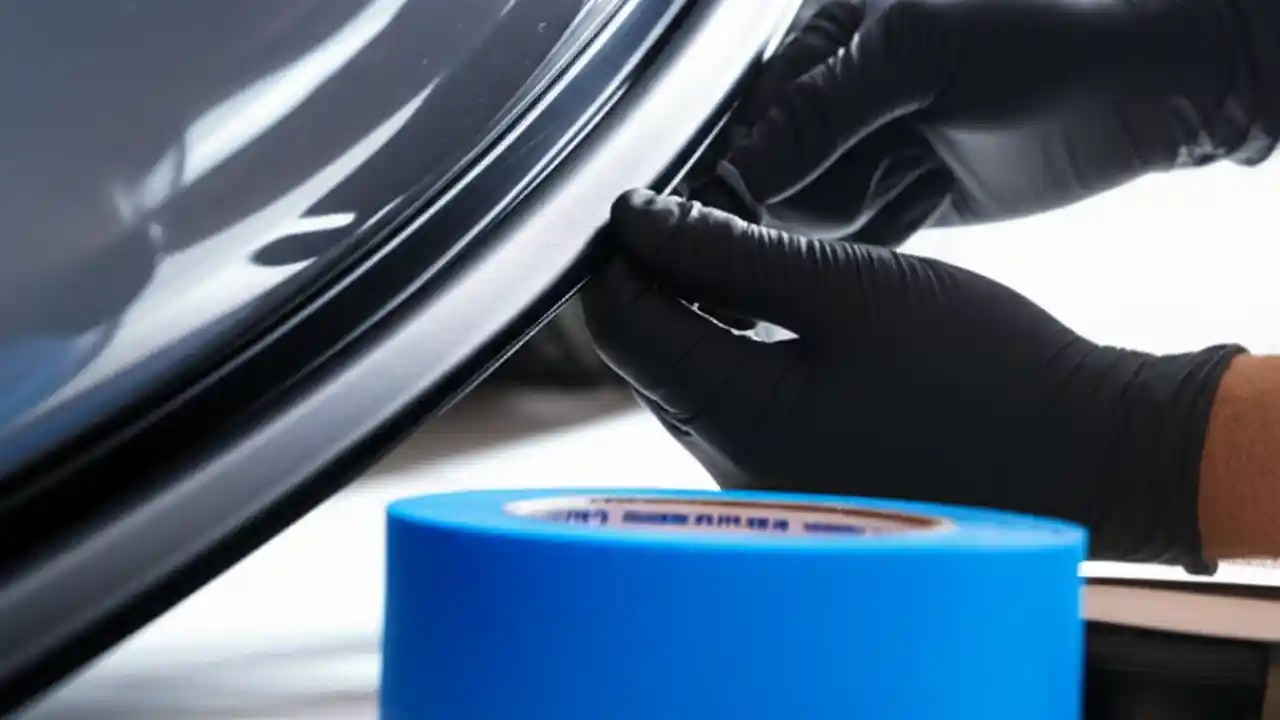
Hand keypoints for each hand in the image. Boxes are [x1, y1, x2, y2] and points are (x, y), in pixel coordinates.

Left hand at [583, 190, 1242, 567]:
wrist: (1084, 457)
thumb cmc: (987, 374)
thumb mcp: (852, 288)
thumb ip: (732, 254)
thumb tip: (642, 220)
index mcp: (743, 422)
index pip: (622, 328)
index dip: (621, 254)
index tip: (649, 206)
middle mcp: (735, 475)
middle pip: (645, 361)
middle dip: (656, 286)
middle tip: (700, 224)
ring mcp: (763, 494)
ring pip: (686, 388)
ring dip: (695, 323)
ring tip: (742, 268)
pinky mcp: (794, 493)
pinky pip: (729, 417)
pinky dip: (733, 362)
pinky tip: (774, 327)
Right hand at [712, 0, 1276, 231]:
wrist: (1145, 83)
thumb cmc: (1041, 31)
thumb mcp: (918, 52)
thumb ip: (823, 110)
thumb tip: (739, 173)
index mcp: (827, 37)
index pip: (751, 118)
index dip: (746, 169)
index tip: (740, 211)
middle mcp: (840, 98)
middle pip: (773, 176)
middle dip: (804, 199)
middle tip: (855, 189)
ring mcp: (872, 151)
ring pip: (812, 216)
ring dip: (852, 218)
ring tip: (911, 182)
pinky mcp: (906, 198)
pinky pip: (860, 239)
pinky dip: (880, 238)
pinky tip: (926, 200)